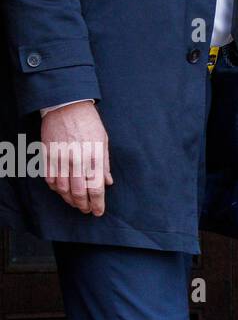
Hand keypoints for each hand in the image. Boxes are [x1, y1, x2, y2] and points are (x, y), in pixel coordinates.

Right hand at [41, 100, 111, 215]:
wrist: (67, 107)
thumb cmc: (89, 123)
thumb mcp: (103, 141)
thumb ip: (104, 164)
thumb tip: (108, 182)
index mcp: (93, 156)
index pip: (95, 187)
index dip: (97, 203)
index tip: (98, 212)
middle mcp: (76, 159)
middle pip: (78, 191)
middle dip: (82, 204)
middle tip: (86, 210)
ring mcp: (60, 158)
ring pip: (62, 188)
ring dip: (68, 199)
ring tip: (75, 203)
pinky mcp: (48, 156)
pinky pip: (50, 178)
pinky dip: (55, 188)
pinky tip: (61, 191)